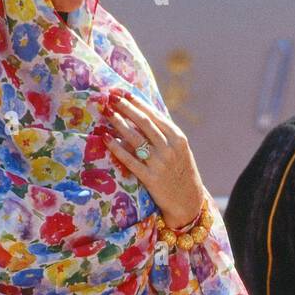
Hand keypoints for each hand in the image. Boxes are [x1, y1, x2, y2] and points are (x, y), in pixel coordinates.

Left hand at [105, 91, 208, 229]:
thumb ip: (163, 133)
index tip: (121, 92)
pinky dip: (117, 148)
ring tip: (106, 112)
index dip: (136, 102)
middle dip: (125, 108)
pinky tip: (106, 138)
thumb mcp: (179, 149)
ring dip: (118, 123)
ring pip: (135, 138)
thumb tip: (140, 113)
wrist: (188, 201)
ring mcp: (160, 164)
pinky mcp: (151, 179)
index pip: (154, 115)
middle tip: (109, 97)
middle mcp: (170, 148)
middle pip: (143, 122)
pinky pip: (130, 160)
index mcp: (178, 138)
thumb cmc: (180, 171)